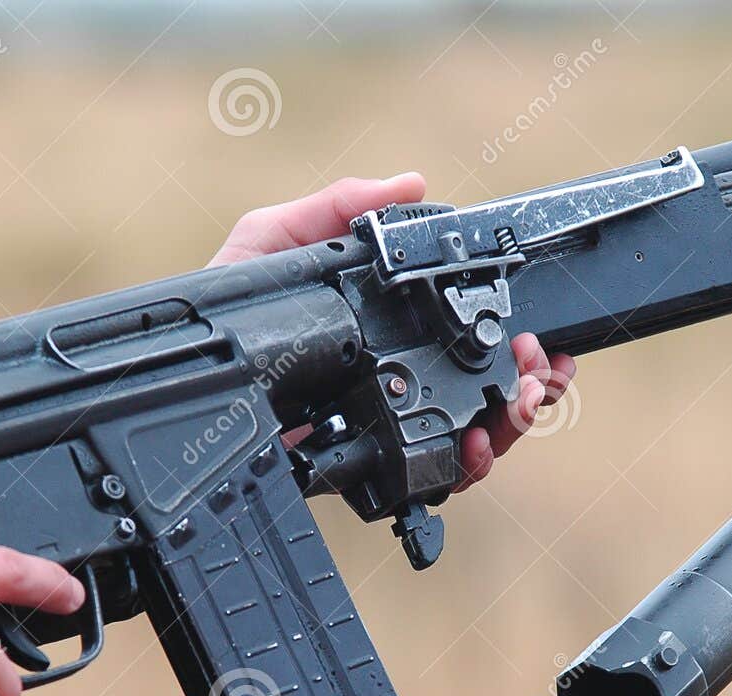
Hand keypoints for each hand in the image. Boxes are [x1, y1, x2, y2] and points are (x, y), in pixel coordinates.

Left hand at [209, 174, 575, 489]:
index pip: (472, 337)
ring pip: (476, 434)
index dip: (518, 339)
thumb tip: (410, 181)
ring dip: (513, 421)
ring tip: (517, 405)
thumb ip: (336, 207)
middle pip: (491, 389)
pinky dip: (467, 464)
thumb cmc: (228, 308)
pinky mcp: (370, 469)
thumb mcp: (276, 240)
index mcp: (392, 332)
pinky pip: (434, 478)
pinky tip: (473, 445)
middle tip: (538, 373)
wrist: (191, 374)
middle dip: (530, 383)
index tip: (541, 335)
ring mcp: (390, 427)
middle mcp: (401, 382)